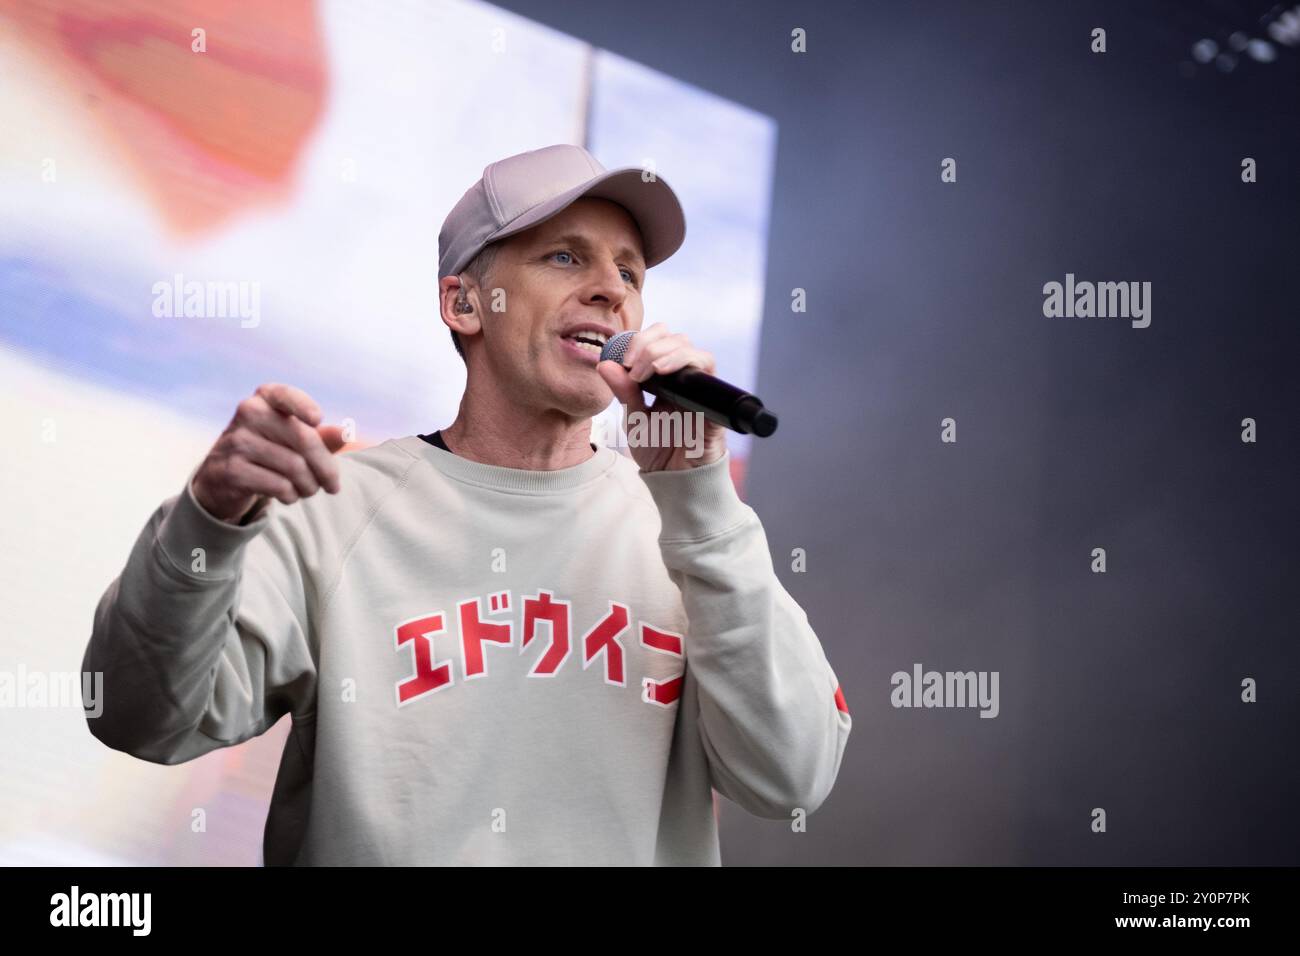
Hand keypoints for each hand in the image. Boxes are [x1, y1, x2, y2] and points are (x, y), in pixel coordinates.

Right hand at [191, 383, 347, 523]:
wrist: (221, 479)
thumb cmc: (268, 454)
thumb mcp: (293, 441)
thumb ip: (321, 437)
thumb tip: (346, 433)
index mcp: (264, 399)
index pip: (285, 394)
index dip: (304, 406)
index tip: (317, 420)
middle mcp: (248, 414)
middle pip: (304, 439)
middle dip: (326, 468)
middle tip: (333, 486)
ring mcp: (237, 441)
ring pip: (294, 467)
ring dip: (310, 486)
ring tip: (309, 491)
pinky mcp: (232, 470)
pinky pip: (279, 485)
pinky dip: (291, 495)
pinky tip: (289, 496)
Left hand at [596, 323, 726, 471]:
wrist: (676, 478)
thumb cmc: (658, 451)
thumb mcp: (634, 420)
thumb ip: (623, 392)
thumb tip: (604, 364)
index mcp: (665, 379)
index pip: (658, 341)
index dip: (640, 340)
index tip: (623, 360)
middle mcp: (684, 378)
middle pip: (675, 338)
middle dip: (649, 345)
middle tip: (633, 368)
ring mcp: (699, 386)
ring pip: (690, 348)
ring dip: (663, 352)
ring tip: (645, 371)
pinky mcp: (713, 397)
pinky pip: (707, 368)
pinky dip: (684, 361)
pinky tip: (664, 371)